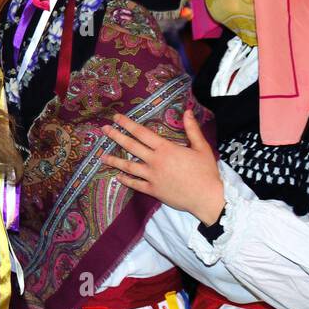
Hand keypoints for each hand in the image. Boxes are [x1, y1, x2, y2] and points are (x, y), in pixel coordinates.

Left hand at [101, 109, 225, 224]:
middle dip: (116, 136)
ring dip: (114, 160)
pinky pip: (135, 184)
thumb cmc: (206, 171)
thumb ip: (192, 129)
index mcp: (165, 148)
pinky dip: (125, 180)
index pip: (141, 133)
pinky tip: (117, 177)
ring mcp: (152, 177)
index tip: (116, 118)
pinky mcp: (153, 190)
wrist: (207, 197)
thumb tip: (187, 111)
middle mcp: (155, 161)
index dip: (127, 124)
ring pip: (128, 166)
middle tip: (104, 130)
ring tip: (102, 157)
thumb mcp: (201, 147)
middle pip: (131, 146)